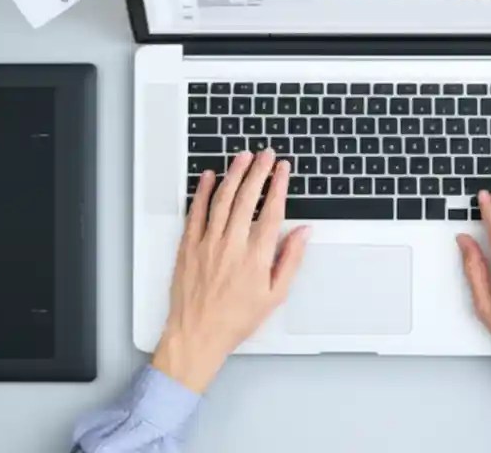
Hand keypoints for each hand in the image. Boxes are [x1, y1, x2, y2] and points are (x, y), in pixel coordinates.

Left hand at [152, 150, 309, 391]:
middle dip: (258, 171)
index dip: (278, 185)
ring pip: (221, 199)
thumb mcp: (275, 296)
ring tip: (243, 157)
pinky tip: (208, 177)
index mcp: (255, 257)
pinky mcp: (187, 246)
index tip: (283, 169)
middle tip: (266, 155)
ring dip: (234, 174)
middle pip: (247, 198)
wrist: (197, 335)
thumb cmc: (235, 319)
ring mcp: (207, 244)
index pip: (271, 211)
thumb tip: (303, 233)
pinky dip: (202, 192)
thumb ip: (291, 260)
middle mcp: (231, 245)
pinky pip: (195, 212)